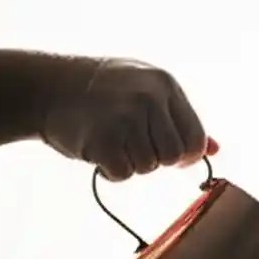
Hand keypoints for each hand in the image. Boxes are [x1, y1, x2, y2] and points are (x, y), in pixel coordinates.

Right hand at [40, 57, 218, 180]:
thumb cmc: (101, 92)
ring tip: (111, 141)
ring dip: (130, 163)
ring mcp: (125, 117)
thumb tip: (215, 149)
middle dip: (154, 159)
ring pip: (148, 167)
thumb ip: (179, 119)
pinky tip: (97, 152)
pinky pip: (123, 174)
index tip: (166, 154)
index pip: (195, 138)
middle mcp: (148, 98)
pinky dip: (111, 171)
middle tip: (130, 145)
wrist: (44, 86)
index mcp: (165, 85)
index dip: (184, 154)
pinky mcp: (103, 139)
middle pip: (173, 156)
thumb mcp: (145, 91)